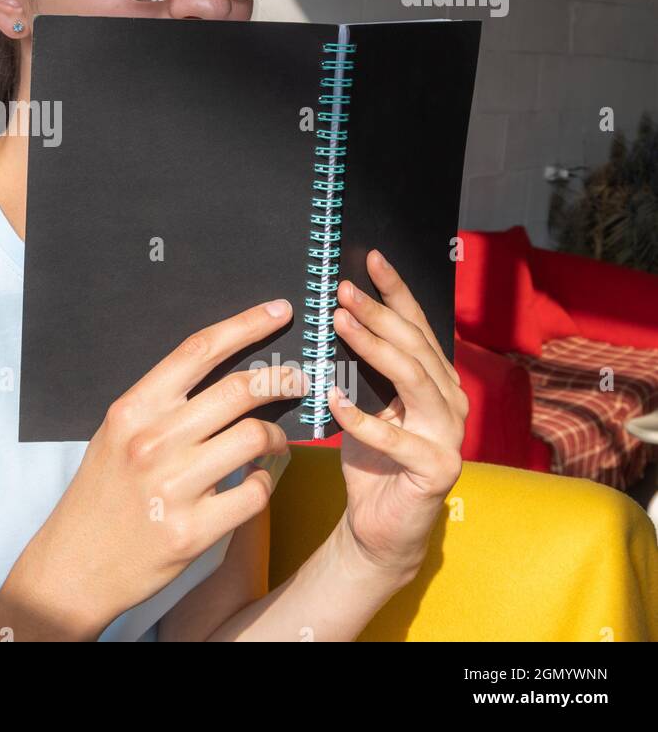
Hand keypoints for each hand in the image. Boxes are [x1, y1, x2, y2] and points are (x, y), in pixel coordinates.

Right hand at [11, 299, 307, 635]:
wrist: (76, 562)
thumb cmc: (102, 492)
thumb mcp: (117, 433)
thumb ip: (163, 404)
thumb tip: (224, 374)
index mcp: (133, 409)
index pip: (198, 351)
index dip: (245, 326)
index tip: (278, 312)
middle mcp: (153, 441)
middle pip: (239, 390)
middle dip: (281, 379)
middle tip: (297, 380)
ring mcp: (173, 487)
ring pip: (255, 438)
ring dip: (276, 435)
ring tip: (274, 440)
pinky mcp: (193, 530)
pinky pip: (256, 493)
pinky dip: (267, 483)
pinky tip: (257, 481)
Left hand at [329, 249, 467, 579]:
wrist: (378, 526)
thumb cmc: (370, 458)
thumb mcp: (363, 401)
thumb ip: (360, 366)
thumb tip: (333, 316)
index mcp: (437, 379)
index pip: (417, 325)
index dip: (395, 290)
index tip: (370, 258)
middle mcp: (451, 400)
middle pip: (414, 346)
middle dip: (377, 313)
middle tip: (341, 290)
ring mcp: (449, 434)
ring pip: (412, 379)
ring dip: (373, 348)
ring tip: (338, 324)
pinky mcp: (436, 468)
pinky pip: (395, 438)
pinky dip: (363, 418)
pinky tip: (334, 400)